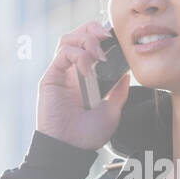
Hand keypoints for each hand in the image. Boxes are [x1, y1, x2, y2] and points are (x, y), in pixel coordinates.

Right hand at [36, 20, 130, 150]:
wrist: (71, 149)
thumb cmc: (88, 135)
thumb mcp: (112, 111)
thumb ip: (119, 92)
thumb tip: (128, 74)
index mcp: (87, 76)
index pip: (92, 44)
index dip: (103, 36)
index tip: (118, 39)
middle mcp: (72, 71)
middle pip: (79, 34)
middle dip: (94, 30)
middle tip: (108, 38)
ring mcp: (61, 72)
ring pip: (69, 39)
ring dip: (87, 40)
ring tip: (99, 54)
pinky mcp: (51, 76)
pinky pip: (63, 53)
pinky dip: (78, 54)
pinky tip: (87, 68)